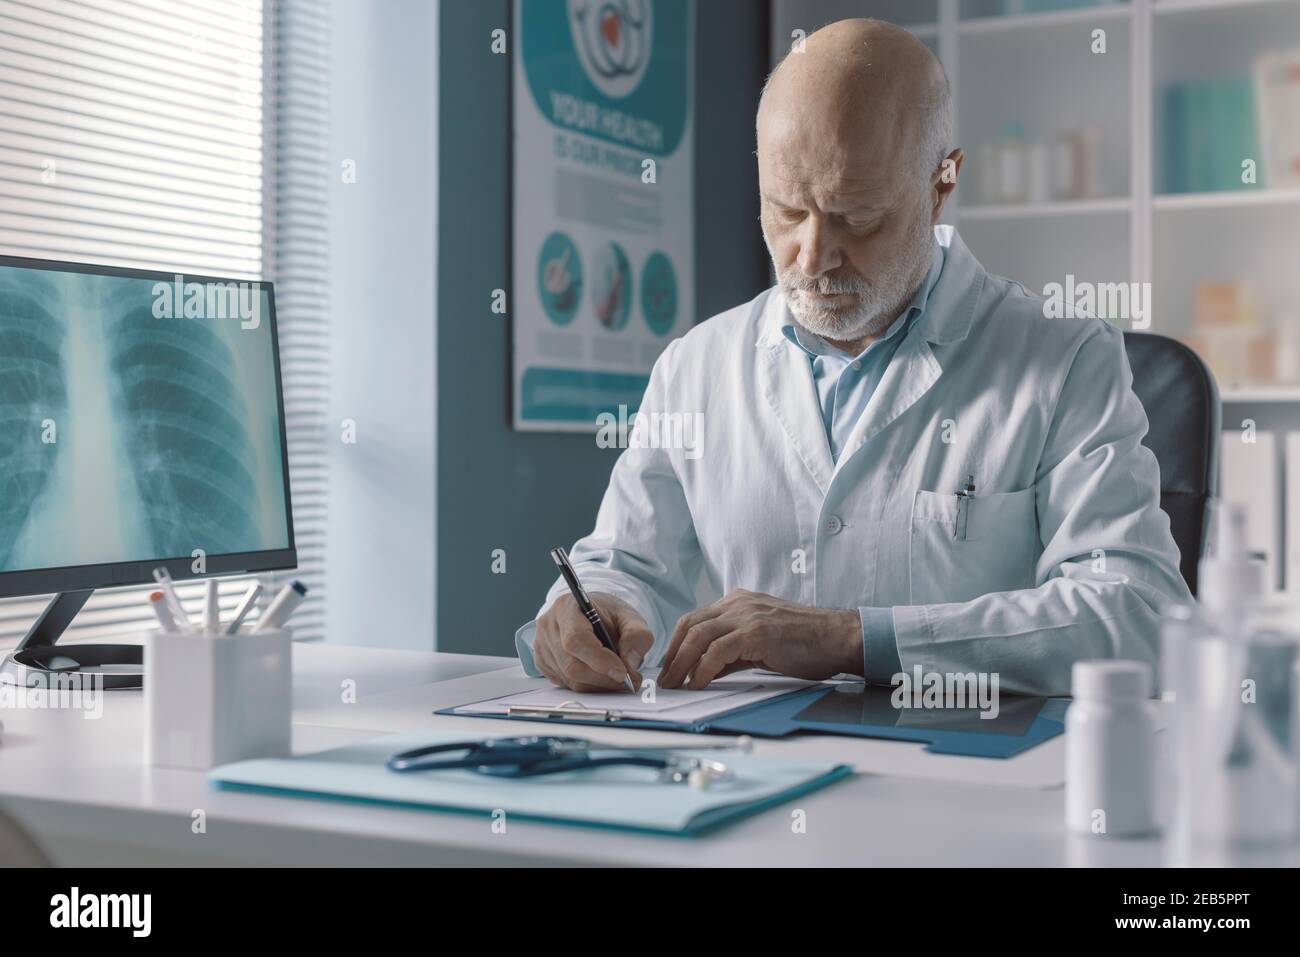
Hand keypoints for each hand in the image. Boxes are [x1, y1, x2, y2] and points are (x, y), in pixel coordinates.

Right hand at [533, 592, 652, 692]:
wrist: (590, 615)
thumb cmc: (606, 614)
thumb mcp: (629, 616)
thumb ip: (637, 635)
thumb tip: (630, 663)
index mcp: (567, 607)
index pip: (576, 638)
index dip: (599, 660)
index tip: (622, 672)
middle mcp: (549, 626)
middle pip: (572, 664)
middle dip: (604, 678)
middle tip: (630, 680)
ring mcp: (542, 647)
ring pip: (570, 679)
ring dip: (599, 684)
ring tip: (620, 678)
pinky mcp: (543, 664)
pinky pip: (567, 685)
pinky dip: (589, 686)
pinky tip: (601, 676)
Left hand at [659, 589, 862, 689]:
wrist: (837, 637)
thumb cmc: (804, 643)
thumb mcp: (760, 643)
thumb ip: (732, 652)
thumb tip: (704, 672)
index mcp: (738, 602)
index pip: (695, 619)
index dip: (676, 644)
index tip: (669, 667)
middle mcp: (738, 603)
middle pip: (689, 624)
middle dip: (672, 654)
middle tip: (664, 679)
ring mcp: (747, 614)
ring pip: (699, 635)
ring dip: (681, 663)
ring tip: (675, 685)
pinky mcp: (756, 631)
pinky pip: (718, 650)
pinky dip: (704, 669)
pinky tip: (699, 683)